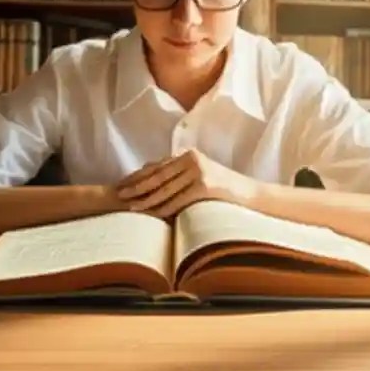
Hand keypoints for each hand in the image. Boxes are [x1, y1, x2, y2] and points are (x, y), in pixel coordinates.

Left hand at [115, 149, 257, 218]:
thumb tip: (154, 180)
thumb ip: (179, 176)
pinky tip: (153, 215)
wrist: (250, 195)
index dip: (138, 176)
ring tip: (130, 206)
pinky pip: (179, 199)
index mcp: (188, 155)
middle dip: (136, 186)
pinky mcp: (205, 185)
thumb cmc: (223, 190)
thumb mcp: (200, 177)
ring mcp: (198, 171)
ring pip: (165, 188)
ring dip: (146, 199)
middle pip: (157, 175)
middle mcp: (191, 159)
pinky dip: (164, 208)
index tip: (122, 184)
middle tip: (119, 194)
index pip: (157, 166)